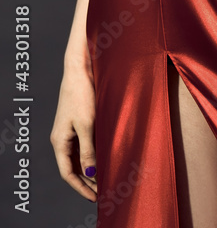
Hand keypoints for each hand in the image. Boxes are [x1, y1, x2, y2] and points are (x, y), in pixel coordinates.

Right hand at [50, 60, 97, 201]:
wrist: (80, 70)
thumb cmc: (82, 94)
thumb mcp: (87, 125)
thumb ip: (89, 150)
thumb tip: (91, 174)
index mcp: (60, 141)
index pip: (68, 173)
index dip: (81, 187)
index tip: (95, 197)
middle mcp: (62, 138)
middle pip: (73, 167)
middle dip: (87, 181)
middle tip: (103, 192)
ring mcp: (69, 131)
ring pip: (80, 156)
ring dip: (91, 168)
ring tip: (106, 178)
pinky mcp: (78, 122)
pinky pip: (84, 144)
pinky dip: (94, 154)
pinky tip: (105, 158)